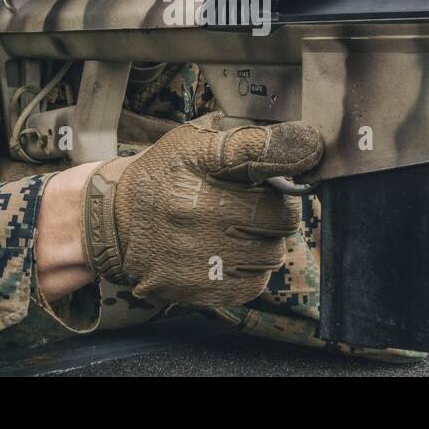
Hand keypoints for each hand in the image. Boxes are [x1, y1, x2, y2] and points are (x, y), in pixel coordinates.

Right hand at [81, 116, 322, 306]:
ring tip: (236, 233)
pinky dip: (250, 272)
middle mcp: (198, 207)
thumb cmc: (165, 178)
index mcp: (199, 161)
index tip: (313, 148)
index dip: (295, 149)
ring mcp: (198, 251)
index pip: (260, 151)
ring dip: (264, 244)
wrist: (115, 222)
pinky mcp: (198, 288)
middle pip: (282, 215)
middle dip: (278, 211)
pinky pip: (256, 284)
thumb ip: (245, 140)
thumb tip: (304, 141)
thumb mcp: (193, 142)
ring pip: (273, 253)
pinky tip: (227, 256)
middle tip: (256, 207)